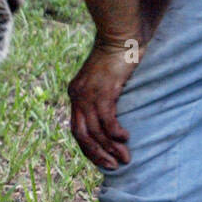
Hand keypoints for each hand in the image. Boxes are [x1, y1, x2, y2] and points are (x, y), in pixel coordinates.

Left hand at [67, 38, 142, 168]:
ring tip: (125, 158)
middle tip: (113, 166)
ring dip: (110, 148)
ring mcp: (89, 94)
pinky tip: (125, 138)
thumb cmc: (117, 57)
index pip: (76, 129)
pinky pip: (107, 120)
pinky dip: (115, 133)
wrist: (120, 35)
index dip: (88, 148)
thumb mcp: (105, 80)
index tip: (101, 159)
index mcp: (76, 94)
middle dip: (97, 154)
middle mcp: (78, 96)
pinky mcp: (103, 91)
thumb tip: (112, 117)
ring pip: (95, 131)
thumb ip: (103, 97)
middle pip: (81, 135)